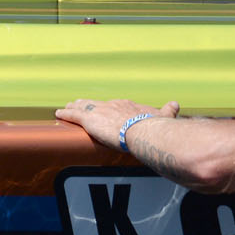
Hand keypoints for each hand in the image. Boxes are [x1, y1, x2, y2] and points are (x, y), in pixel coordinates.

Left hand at [56, 98, 180, 151]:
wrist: (144, 130)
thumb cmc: (154, 126)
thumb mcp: (162, 116)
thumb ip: (168, 110)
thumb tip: (176, 104)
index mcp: (127, 105)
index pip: (114, 105)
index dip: (108, 107)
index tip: (104, 108)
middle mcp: (112, 105)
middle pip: (96, 103)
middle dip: (87, 104)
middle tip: (79, 104)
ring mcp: (100, 111)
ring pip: (83, 107)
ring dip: (74, 107)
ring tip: (67, 107)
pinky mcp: (89, 120)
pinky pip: (73, 115)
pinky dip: (65, 114)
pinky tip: (57, 113)